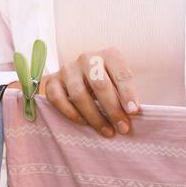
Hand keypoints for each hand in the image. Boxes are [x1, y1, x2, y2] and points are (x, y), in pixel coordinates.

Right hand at [12, 47, 139, 136]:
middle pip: (100, 85)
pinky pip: (58, 99)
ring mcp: (68, 69)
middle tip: (123, 128)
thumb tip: (132, 115)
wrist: (75, 78)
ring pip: (79, 95)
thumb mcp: (117, 83)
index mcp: (109, 55)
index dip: (128, 93)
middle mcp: (88, 58)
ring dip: (95, 117)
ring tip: (107, 131)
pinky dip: (71, 113)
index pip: (121, 74)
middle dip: (113, 109)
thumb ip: (124, 95)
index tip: (133, 111)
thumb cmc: (104, 83)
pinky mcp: (52, 81)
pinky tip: (84, 123)